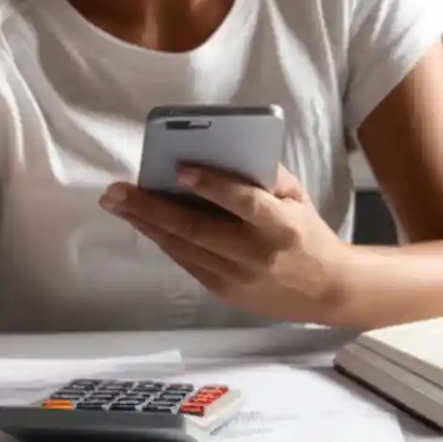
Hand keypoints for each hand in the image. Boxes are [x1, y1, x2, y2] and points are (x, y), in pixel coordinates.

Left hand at [99, 166, 351, 323]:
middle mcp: (255, 255)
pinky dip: (163, 239)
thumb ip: (263, 175)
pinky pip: (186, 261)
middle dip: (150, 208)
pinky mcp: (224, 292)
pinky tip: (143, 222)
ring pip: (182, 248)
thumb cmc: (307, 233)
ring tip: (117, 204)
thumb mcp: (297, 197)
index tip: (179, 168)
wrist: (326, 290)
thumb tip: (219, 149)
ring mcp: (237, 278)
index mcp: (280, 226)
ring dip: (145, 224)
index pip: (243, 203)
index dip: (211, 185)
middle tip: (116, 191)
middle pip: (196, 230)